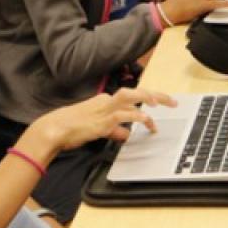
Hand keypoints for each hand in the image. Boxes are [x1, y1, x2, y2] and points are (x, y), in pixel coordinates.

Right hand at [27, 86, 174, 153]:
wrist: (54, 129)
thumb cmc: (73, 128)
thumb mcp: (100, 130)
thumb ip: (115, 131)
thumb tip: (126, 134)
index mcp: (107, 101)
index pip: (133, 99)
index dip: (150, 101)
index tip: (163, 106)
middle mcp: (108, 101)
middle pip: (137, 92)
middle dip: (156, 96)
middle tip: (173, 102)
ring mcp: (104, 109)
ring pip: (130, 96)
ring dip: (147, 98)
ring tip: (160, 104)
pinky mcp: (102, 119)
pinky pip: (122, 115)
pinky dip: (136, 116)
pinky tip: (146, 120)